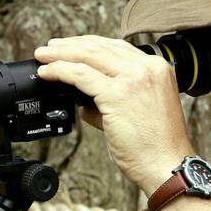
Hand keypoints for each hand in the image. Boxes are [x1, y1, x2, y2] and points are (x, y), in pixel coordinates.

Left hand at [33, 34, 195, 192]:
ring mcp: (133, 79)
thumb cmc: (155, 147)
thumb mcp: (140, 111)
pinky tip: (47, 73)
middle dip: (70, 45)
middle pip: (100, 47)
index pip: (117, 47)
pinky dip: (60, 71)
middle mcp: (147, 68)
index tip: (70, 47)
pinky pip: (80, 75)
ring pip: (88, 55)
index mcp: (157, 68)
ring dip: (60, 54)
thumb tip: (84, 99)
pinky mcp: (117, 94)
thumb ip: (113, 99)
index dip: (89, 45)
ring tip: (42, 56)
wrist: (167, 166)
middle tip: (49, 48)